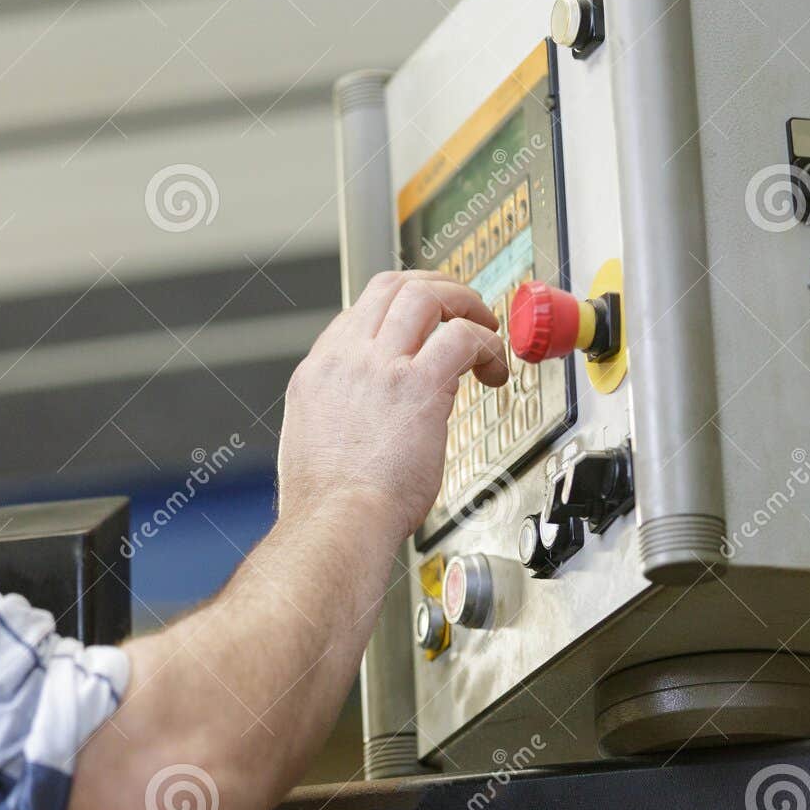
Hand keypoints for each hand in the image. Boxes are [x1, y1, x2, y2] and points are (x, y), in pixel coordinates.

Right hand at [276, 270, 506, 541]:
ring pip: (426, 296)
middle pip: (393, 287)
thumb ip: (343, 411)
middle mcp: (346, 358)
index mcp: (318, 371)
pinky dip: (487, 346)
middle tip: (462, 310)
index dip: (402, 309)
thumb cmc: (329, 503)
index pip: (361, 311)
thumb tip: (374, 411)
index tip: (426, 325)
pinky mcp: (418, 385)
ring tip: (486, 331)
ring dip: (465, 305)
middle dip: (437, 289)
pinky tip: (494, 372)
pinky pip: (462, 339)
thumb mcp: (315, 439)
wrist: (335, 522)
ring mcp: (379, 366)